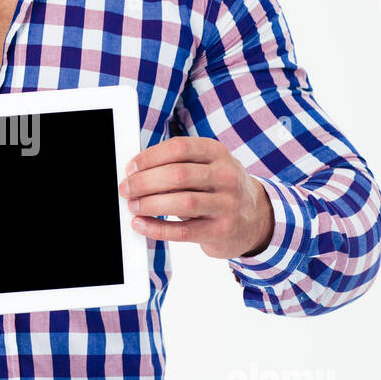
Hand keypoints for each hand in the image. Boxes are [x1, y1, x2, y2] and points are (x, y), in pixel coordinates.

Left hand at [119, 136, 274, 259]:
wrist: (254, 218)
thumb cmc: (218, 188)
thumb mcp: (207, 167)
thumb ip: (178, 165)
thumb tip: (136, 172)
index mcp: (218, 153)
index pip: (179, 148)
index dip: (150, 157)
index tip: (131, 167)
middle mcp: (226, 175)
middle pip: (178, 175)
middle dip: (145, 182)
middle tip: (126, 188)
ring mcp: (227, 204)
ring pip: (182, 202)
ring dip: (150, 204)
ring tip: (133, 205)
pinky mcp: (222, 230)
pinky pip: (184, 231)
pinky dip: (157, 228)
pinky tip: (141, 224)